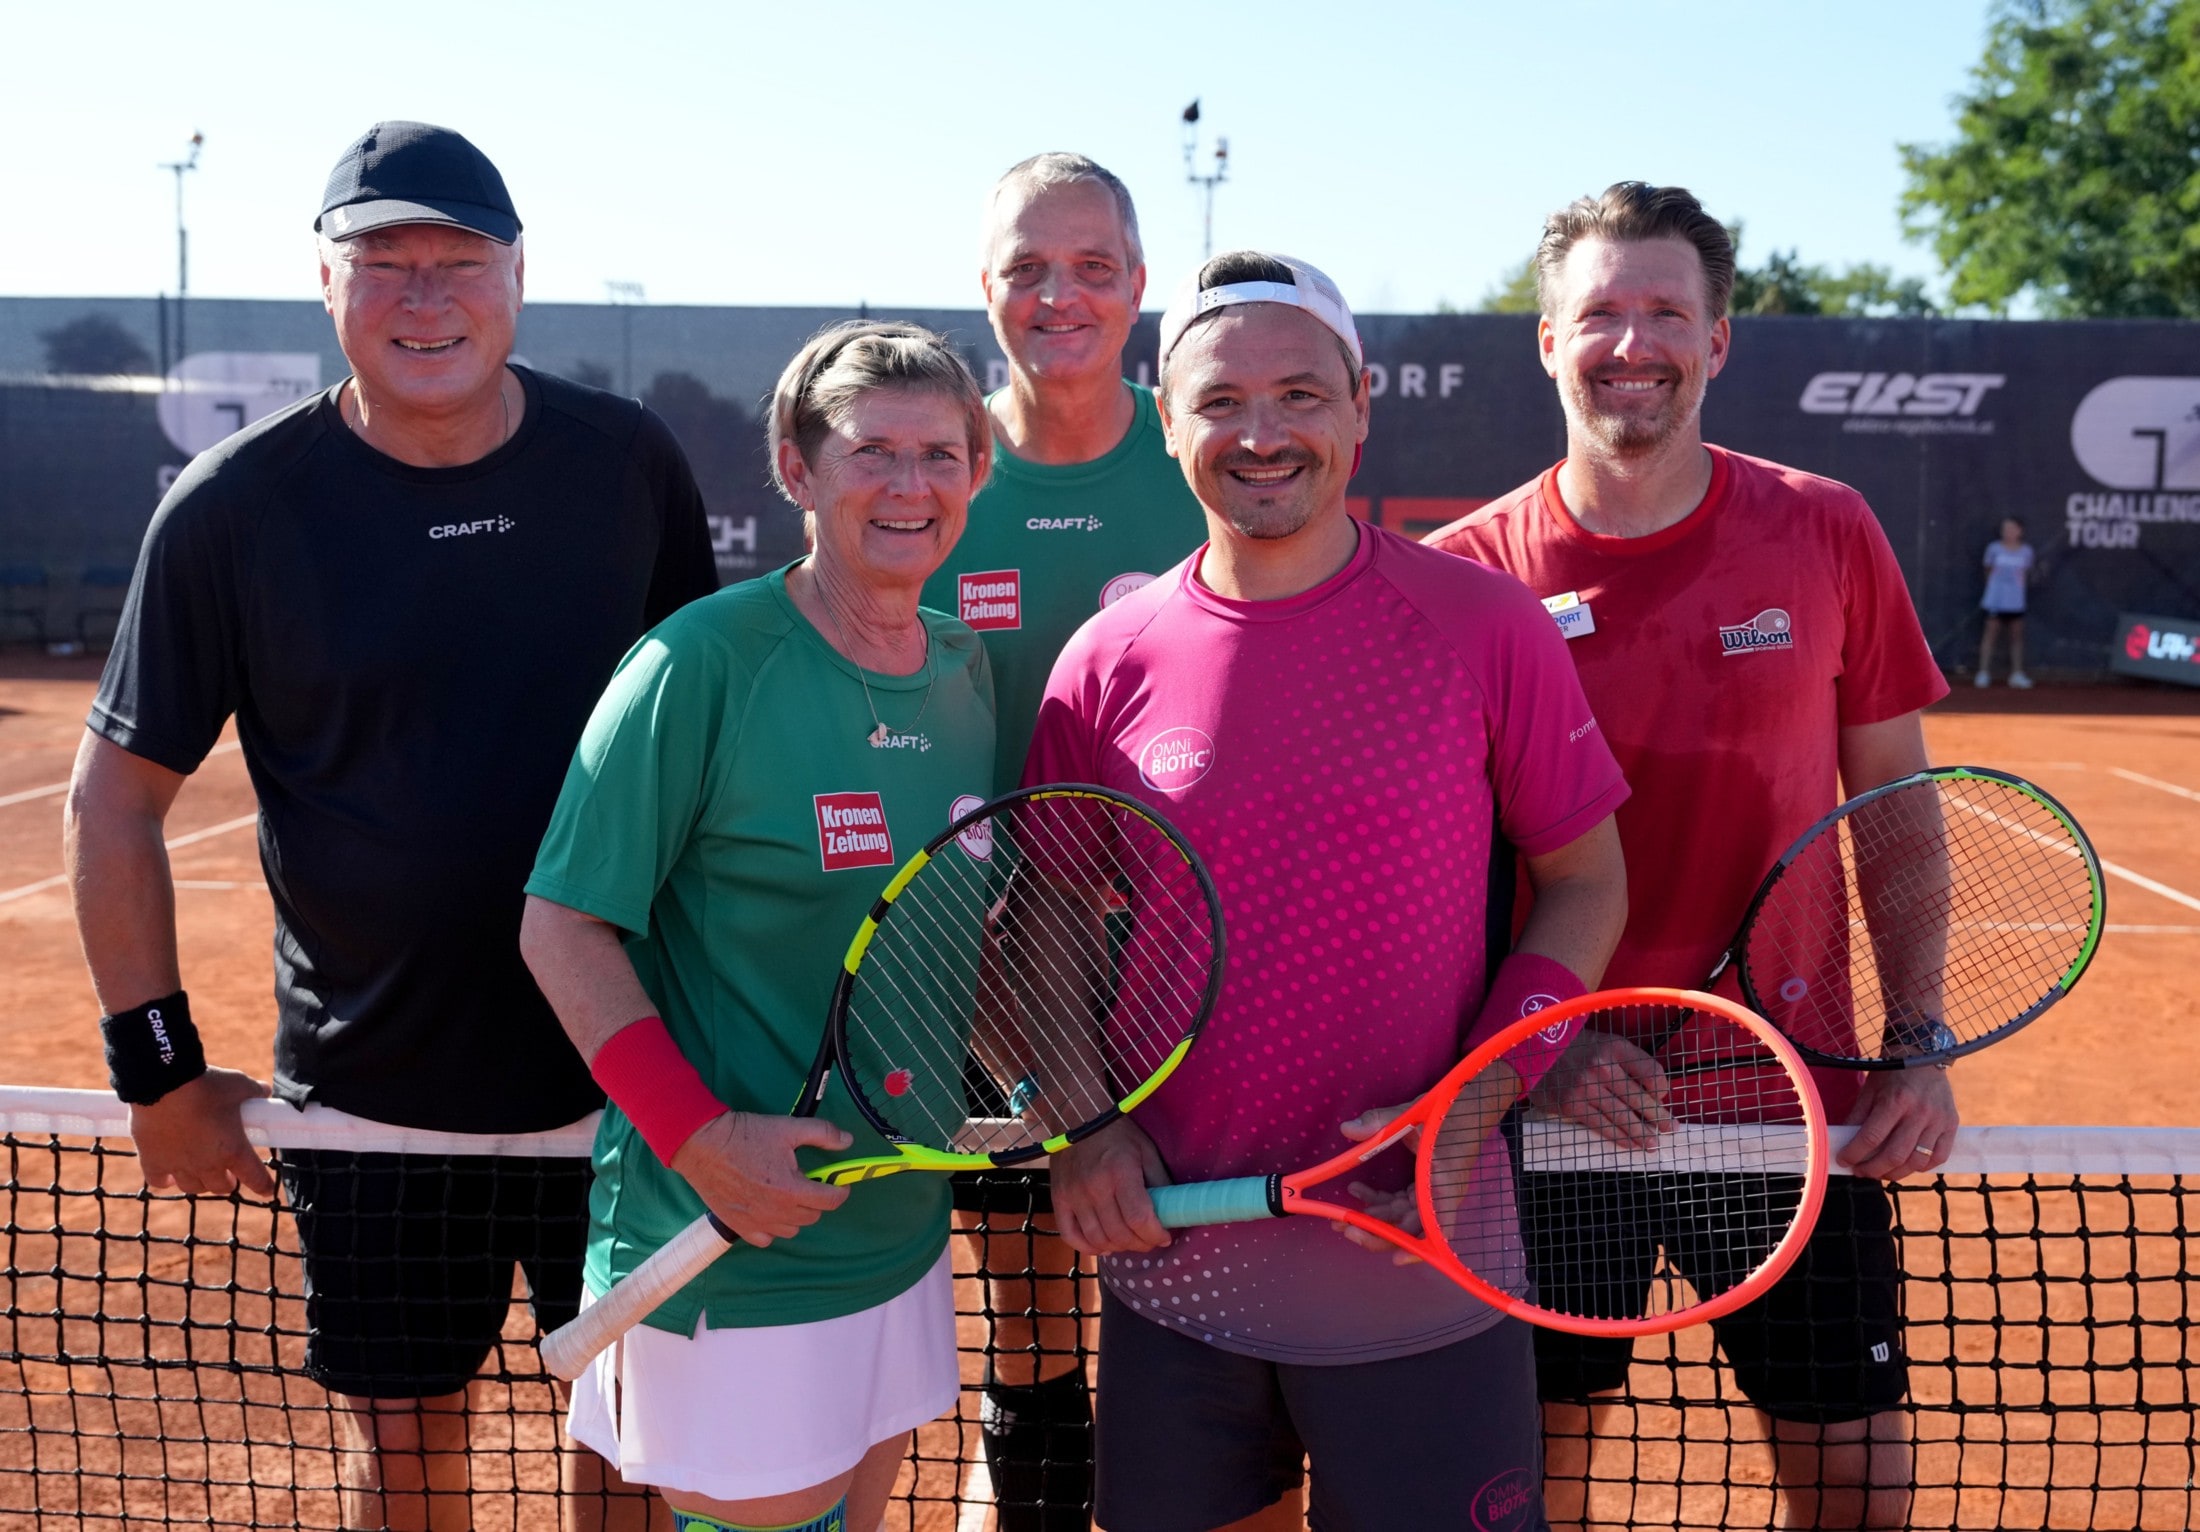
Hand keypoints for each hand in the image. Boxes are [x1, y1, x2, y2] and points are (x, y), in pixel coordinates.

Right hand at [129, 1068, 275, 1197]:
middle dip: (228, 1182)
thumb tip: (264, 1090)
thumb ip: (254, 1091)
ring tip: (201, 1173)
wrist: (164, 1083)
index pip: (255, 1178)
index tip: (266, 1190)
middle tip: (229, 1175)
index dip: (263, 1185)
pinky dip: (165, 1180)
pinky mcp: (153, 1161)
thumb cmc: (206, 1085)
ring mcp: (178, 1165)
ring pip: (192, 1187)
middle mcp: (207, 1164)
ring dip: (200, 1182)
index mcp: (233, 1150)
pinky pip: (159, 1181)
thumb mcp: (239, 1085)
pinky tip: (168, 1176)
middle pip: (221, 1187)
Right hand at [670, 1112, 851, 1248]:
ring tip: (786, 1193)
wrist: (704, 1145)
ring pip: (792, 1229)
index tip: (838, 1182)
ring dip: (796, 1214)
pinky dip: (772, 1228)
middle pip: (813, 1215)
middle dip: (817, 1198)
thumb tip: (848, 1141)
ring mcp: (758, 1223)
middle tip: (806, 1180)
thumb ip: (823, 1134)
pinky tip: (768, 1209)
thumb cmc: (746, 1135)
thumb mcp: (789, 1128)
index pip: (831, 1201)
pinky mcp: (739, 1227)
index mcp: (793, 1190)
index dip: (840, 1190)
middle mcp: (777, 1213)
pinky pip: (766, 1239)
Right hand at [1049, 1117, 1169, 1255]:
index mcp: (1120, 1171)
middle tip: (1150, 1239)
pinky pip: (1070, 1236)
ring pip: (1097, 1239)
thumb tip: (1172, 1213)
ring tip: (1130, 1240)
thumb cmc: (1118, 1134)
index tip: (1165, 1236)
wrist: (1078, 1117)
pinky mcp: (1058, 1199)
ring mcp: (1073, 1195)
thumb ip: (1160, 1182)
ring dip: (1118, 1247)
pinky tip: (1103, 1244)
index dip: (1155, 1235)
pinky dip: (1088, 1247)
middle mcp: (1094, 1186)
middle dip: (1141, 1243)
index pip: (1139, 1218)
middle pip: (1120, 1234)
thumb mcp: (1146, 1151)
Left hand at [1333, 1074, 1513, 1263]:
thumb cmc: (1449, 1110)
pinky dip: (1380, 1202)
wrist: (1470, 1102)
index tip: (1395, 1258)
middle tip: (1343, 1227)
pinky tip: (1358, 1191)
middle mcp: (1441, 1195)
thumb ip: (1380, 1122)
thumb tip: (1347, 1129)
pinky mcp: (1425, 1186)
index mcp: (1444, 1183)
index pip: (1433, 1227)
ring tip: (1341, 1217)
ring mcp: (1433, 1193)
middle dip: (1376, 1230)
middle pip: (1410, 1228)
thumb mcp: (1414, 1113)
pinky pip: (1402, 1203)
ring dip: (1373, 1218)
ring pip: (1401, 1217)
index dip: (1416, 1248)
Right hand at [1529, 1030, 1673, 1149]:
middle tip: (1671, 1128)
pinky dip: (1619, 1137)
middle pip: (1641, 1099)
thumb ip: (1623, 1061)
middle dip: (1659, 1117)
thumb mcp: (1600, 1041)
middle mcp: (1602, 1067)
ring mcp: (1586, 1088)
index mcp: (1614, 1047)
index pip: (1652, 1073)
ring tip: (1652, 1143)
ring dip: (1642, 1134)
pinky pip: (1602, 1126)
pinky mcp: (1571, 1105)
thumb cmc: (1570, 1046)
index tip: (1659, 1096)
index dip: (1661, 1088)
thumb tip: (1649, 1091)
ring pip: (1624, 1117)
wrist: (1529, 1051)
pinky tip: (1630, 1143)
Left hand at [1838, 1067, 1958, 1179]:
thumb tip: (1841, 1141)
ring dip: (1896, 1173)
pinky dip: (1922, 1168)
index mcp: (1895, 1101)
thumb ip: (1857, 1116)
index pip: (1872, 1137)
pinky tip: (1907, 1165)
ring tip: (1881, 1172)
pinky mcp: (1952, 1125)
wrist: (1923, 1056)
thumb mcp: (1869, 1090)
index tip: (1844, 1160)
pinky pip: (1939, 1157)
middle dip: (1873, 1169)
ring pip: (1917, 1161)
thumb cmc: (1892, 1075)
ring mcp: (1938, 1120)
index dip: (1854, 1153)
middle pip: (1895, 1154)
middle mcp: (1920, 1112)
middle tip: (1861, 1171)